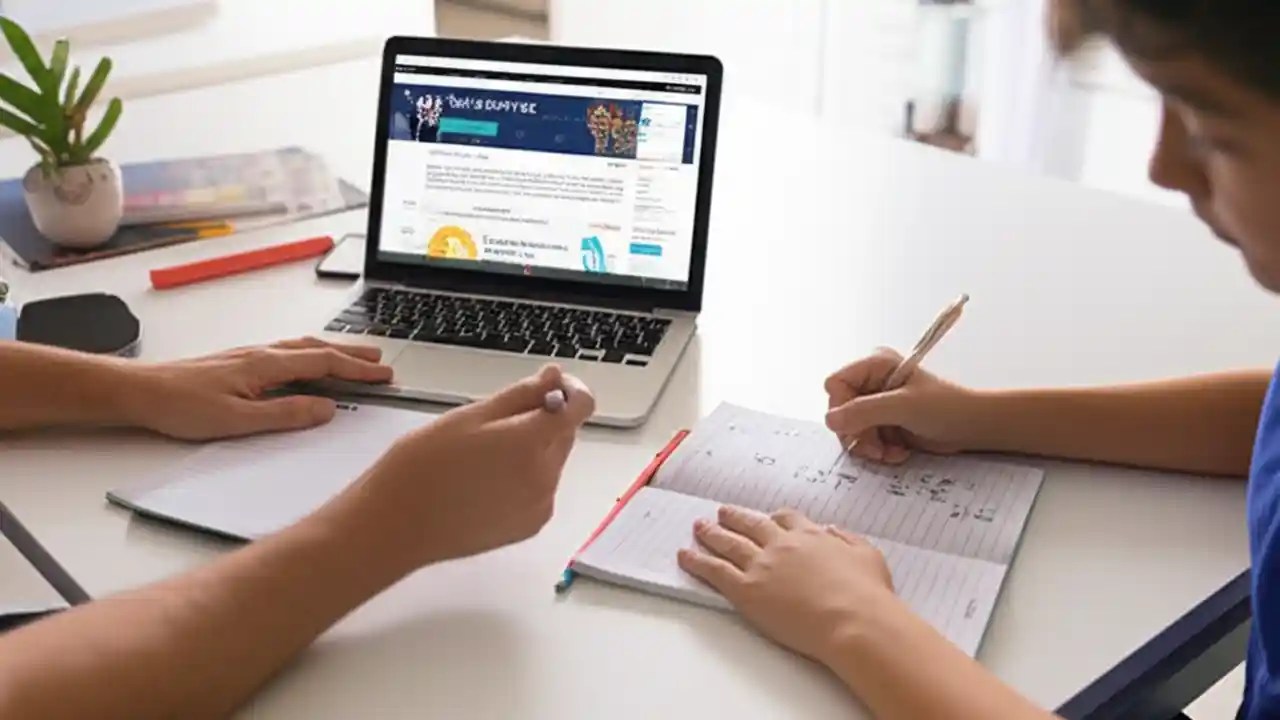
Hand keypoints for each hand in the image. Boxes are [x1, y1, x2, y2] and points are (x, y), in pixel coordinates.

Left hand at [121, 337, 392, 439]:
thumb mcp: (238, 420)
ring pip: (302, 348)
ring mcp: (249, 356)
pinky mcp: (238, 362)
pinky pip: (286, 352)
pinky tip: (307, 362)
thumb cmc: (180, 406)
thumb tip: (325, 409)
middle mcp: (261, 354)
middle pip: (318, 349)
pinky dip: (310, 354)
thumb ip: (285, 414)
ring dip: (332, 352)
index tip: (382, 376)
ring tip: (354, 357)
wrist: (140, 391)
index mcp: (266, 365)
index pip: (323, 364)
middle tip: (380, 363)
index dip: (356, 370)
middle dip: (352, 355)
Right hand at [346, 364, 594, 568]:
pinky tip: (486, 481)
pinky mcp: (530, 526)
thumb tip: (554, 377)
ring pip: (552, 462)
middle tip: (494, 423)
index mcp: (531, 443)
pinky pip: (541, 489)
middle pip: (564, 433)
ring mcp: (540, 505)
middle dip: (543, 420)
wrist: (397, 525)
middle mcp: (545, 476)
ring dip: (532, 450)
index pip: (580, 406)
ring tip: (482, 457)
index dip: (570, 389)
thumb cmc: (423, 465)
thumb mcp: (470, 416)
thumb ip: (520, 395)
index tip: (551, 384)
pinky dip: (525, 478)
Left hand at [678, 507, 901, 664]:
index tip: (768, 518)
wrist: (853, 619)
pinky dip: (697, 561)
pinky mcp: (746, 589)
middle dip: (735, 517)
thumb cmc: (867, 594)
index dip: (774, 518)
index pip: (786, 519)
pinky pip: (714, 570)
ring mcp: (761, 565)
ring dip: (711, 533)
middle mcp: (781, 545)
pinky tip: (685, 555)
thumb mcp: (868, 555)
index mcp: (811, 535)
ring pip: (728, 543)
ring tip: (698, 527)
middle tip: (722, 512)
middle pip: (751, 525)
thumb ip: (847, 540)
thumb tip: (832, 530)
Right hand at [824, 348, 974, 463]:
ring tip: (891, 451)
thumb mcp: (904, 407)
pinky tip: (898, 451)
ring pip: (850, 429)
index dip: (842, 408)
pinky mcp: (883, 422)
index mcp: (874, 364)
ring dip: (869, 446)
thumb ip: (865, 412)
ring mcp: (876, 403)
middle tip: (877, 447)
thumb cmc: (946, 407)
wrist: (973, 427)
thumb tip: (829, 421)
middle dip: (857, 433)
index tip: (860, 426)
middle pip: (839, 410)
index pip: (836, 384)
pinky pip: (864, 439)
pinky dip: (878, 450)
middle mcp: (871, 381)